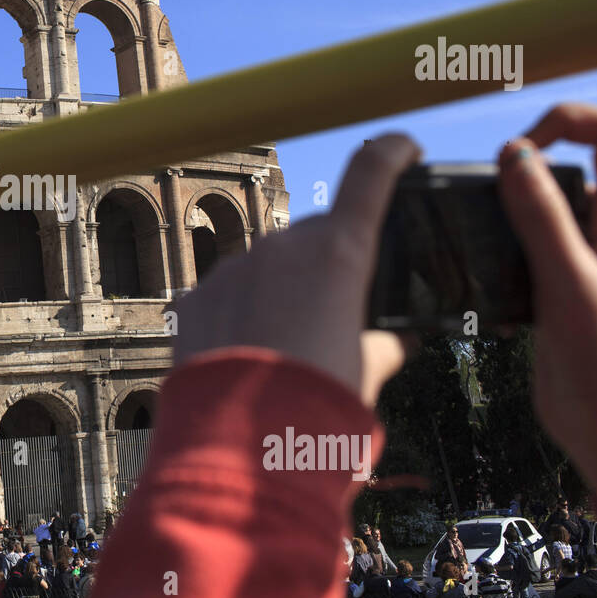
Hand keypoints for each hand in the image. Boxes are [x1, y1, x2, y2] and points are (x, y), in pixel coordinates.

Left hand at [175, 133, 421, 405]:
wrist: (239, 452)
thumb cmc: (317, 411)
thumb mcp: (368, 377)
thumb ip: (382, 345)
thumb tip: (396, 341)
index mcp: (339, 255)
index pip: (372, 176)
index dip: (392, 154)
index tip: (402, 146)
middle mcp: (282, 248)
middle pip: (318, 235)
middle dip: (332, 261)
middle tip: (340, 311)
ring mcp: (232, 269)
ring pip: (268, 264)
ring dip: (282, 290)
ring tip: (288, 349)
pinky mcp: (194, 298)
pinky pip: (227, 293)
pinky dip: (241, 312)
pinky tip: (247, 355)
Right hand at [498, 104, 596, 526]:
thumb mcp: (571, 285)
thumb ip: (542, 218)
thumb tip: (515, 154)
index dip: (568, 123)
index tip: (521, 151)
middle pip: (574, 164)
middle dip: (526, 164)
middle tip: (485, 194)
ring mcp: (584, 261)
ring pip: (544, 206)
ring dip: (507, 208)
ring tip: (475, 230)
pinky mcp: (559, 289)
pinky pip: (527, 247)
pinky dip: (500, 246)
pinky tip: (478, 269)